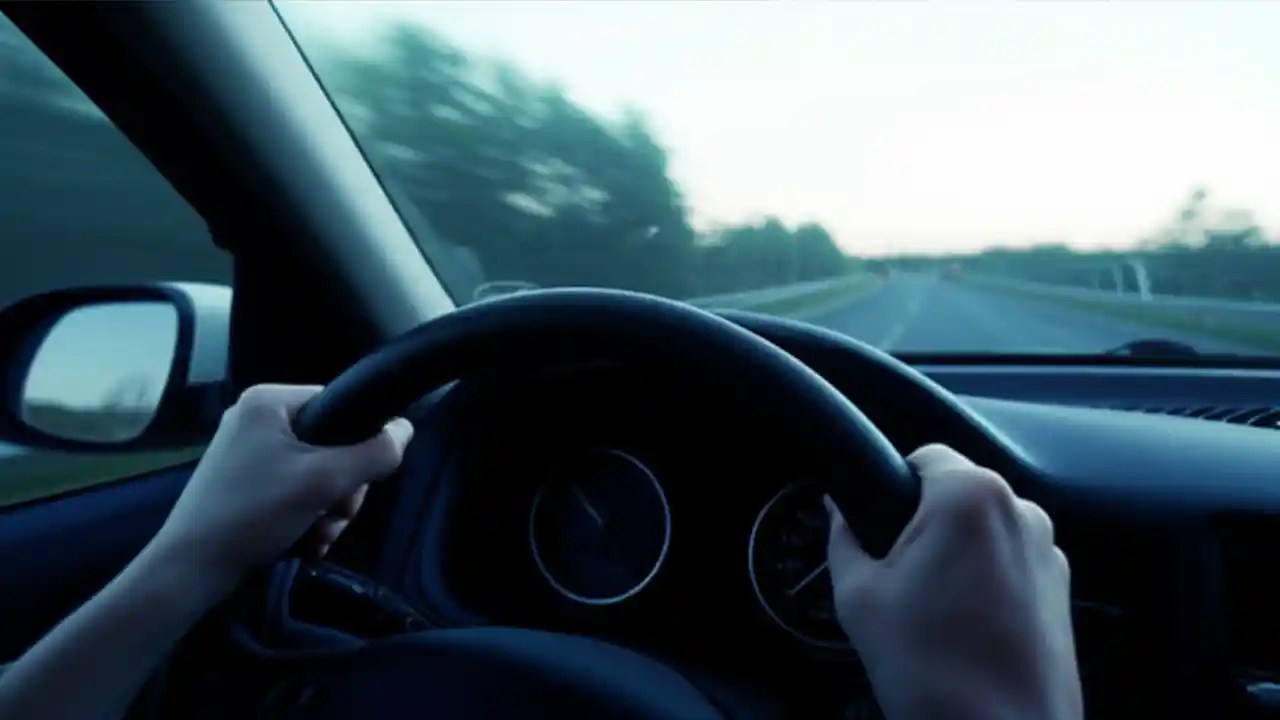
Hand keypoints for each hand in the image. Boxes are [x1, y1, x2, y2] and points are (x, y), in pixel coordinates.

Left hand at [151, 384, 413, 584]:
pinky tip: (305, 542)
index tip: (354, 483)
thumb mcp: (325, 482)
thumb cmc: (254, 513)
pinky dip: (307, 515)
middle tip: (335, 516)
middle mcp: (256, 418)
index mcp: (269, 400)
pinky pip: (295, 488)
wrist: (190, 569)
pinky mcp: (243, 482)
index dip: (359, 444)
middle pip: (333, 443)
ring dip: (329, 510)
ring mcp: (247, 451)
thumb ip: (374, 453)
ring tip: (317, 536)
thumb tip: (407, 428)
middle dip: (342, 489)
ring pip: (318, 472)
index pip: (340, 405)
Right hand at [826, 444, 1080, 719]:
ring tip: (930, 611)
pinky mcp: (1062, 589)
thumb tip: (838, 509)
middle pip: (955, 491)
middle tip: (896, 579)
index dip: (889, 485)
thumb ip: (843, 537)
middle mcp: (1021, 511)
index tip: (875, 526)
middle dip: (922, 524)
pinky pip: (1009, 562)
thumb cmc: (933, 674)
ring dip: (955, 553)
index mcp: (971, 497)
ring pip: (982, 528)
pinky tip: (961, 627)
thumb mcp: (859, 598)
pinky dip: (983, 580)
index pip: (921, 455)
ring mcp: (1049, 552)